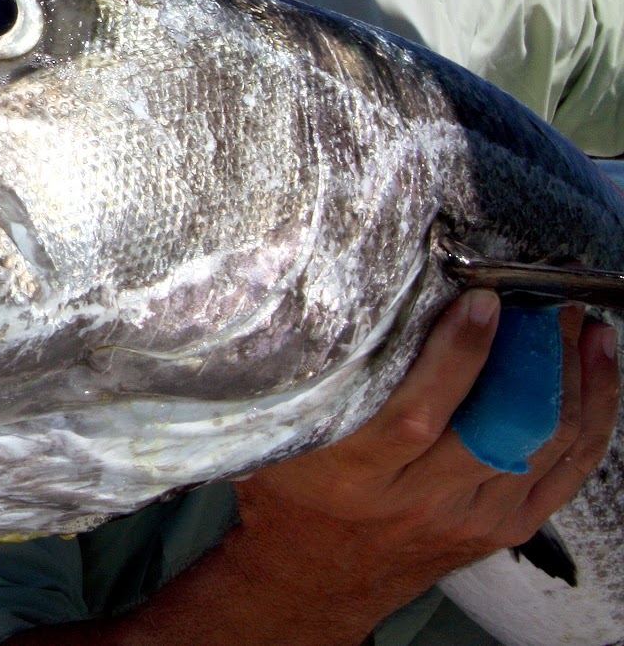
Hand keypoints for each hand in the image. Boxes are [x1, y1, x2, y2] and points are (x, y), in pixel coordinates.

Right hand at [226, 290, 619, 638]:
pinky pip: (569, 468)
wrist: (313, 577)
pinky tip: (598, 363)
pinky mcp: (505, 527)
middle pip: (499, 424)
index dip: (457, 356)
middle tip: (543, 294)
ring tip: (577, 316)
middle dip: (533, 351)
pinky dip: (594, 411)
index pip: (418, 414)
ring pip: (546, 441)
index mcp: (355, 475)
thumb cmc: (293, 495)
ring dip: (572, 371)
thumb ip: (306, 386)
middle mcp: (419, 500)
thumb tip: (325, 304)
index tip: (479, 300)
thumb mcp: (279, 438)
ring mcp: (470, 517)